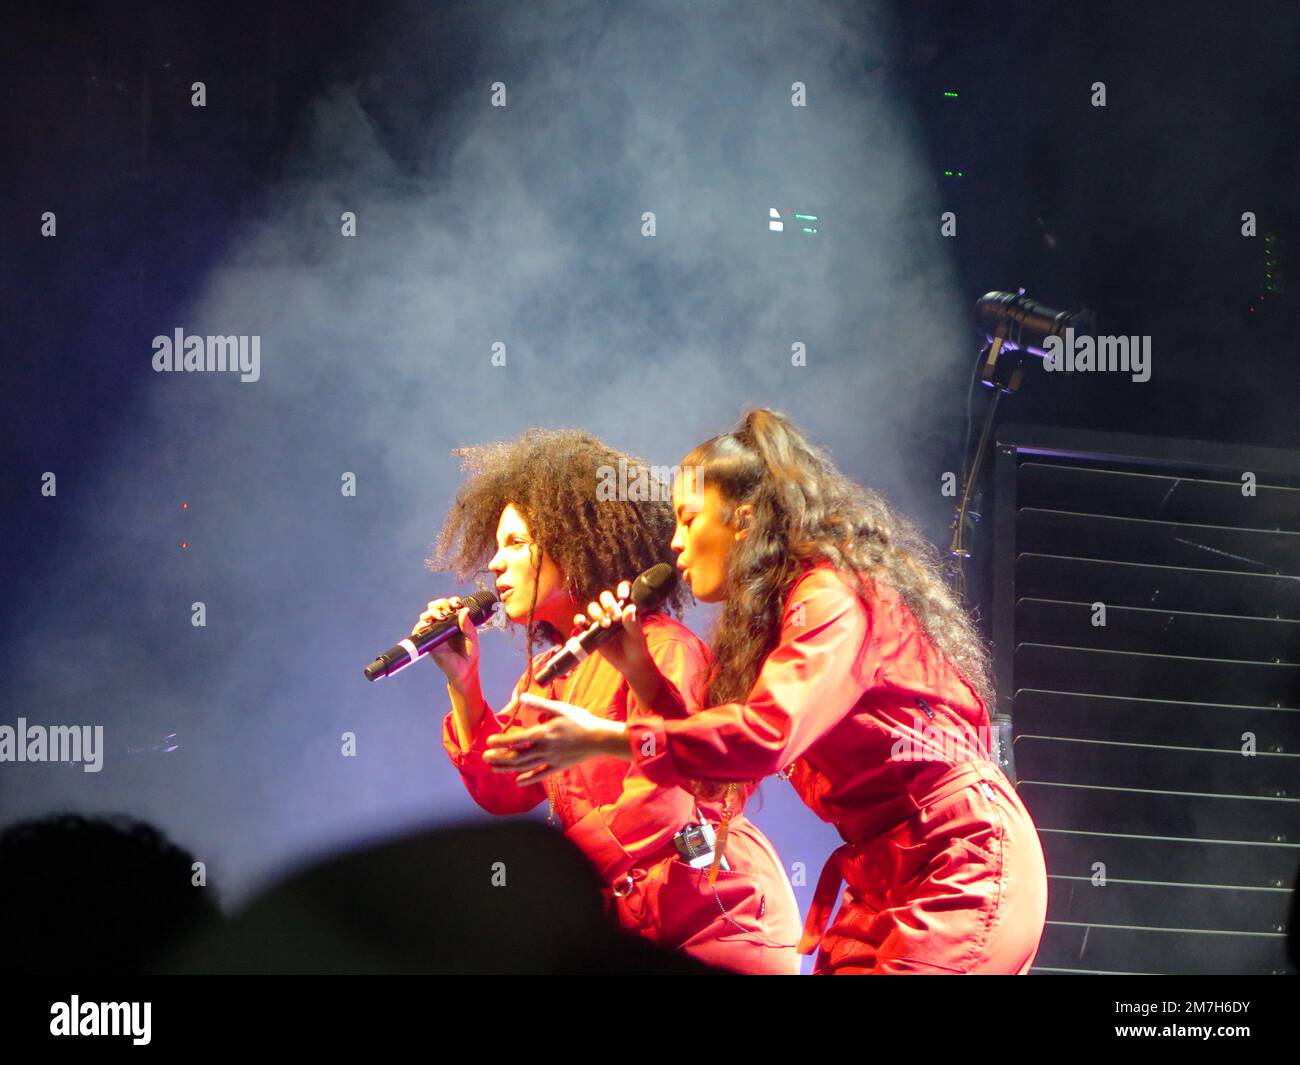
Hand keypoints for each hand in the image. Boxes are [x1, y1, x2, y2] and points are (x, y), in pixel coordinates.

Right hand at [411, 596, 479, 689]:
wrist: (464, 670)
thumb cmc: (469, 654)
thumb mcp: (472, 638)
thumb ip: (468, 625)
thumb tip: (464, 610)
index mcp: (455, 621)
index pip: (450, 605)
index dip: (452, 601)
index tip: (456, 604)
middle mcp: (444, 625)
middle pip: (436, 607)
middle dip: (440, 603)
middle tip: (447, 608)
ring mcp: (435, 632)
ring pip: (427, 616)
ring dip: (431, 612)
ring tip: (440, 617)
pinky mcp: (429, 641)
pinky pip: (420, 630)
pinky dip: (421, 625)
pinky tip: (429, 624)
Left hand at [483, 693, 629, 783]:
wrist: (599, 739)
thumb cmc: (580, 720)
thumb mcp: (559, 708)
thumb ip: (539, 704)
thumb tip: (521, 697)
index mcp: (542, 734)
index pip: (516, 740)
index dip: (501, 742)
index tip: (489, 742)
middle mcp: (543, 749)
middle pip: (516, 756)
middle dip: (499, 757)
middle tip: (485, 757)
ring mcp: (550, 760)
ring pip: (524, 767)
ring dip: (508, 768)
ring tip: (494, 768)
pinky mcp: (557, 767)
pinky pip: (539, 775)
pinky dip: (527, 779)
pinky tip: (517, 782)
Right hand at [574, 580, 652, 682]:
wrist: (629, 663)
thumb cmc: (637, 646)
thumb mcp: (636, 635)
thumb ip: (632, 622)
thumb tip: (629, 607)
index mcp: (626, 607)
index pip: (622, 591)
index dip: (621, 589)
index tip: (622, 596)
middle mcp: (612, 610)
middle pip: (605, 597)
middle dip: (608, 603)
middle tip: (616, 616)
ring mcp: (601, 619)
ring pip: (593, 607)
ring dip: (597, 613)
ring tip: (606, 625)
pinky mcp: (591, 631)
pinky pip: (582, 622)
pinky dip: (579, 620)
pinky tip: (582, 622)